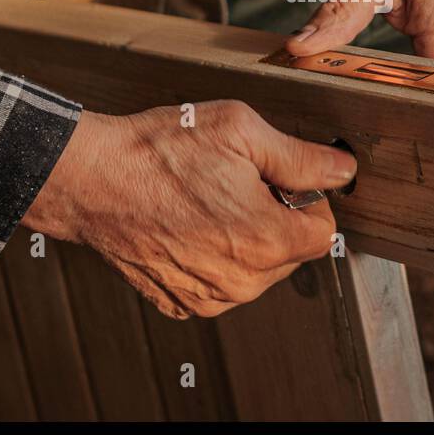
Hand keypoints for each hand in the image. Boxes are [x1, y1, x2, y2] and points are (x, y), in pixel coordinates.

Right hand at [23, 101, 354, 318]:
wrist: (90, 179)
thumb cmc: (160, 150)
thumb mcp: (241, 130)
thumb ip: (303, 158)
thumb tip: (343, 171)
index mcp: (267, 240)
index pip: (323, 231)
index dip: (305, 199)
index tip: (275, 179)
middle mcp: (243, 281)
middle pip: (291, 253)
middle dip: (276, 219)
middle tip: (235, 183)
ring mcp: (208, 297)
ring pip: (256, 272)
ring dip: (246, 240)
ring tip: (206, 201)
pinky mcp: (179, 303)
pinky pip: (219, 283)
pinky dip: (213, 258)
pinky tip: (187, 225)